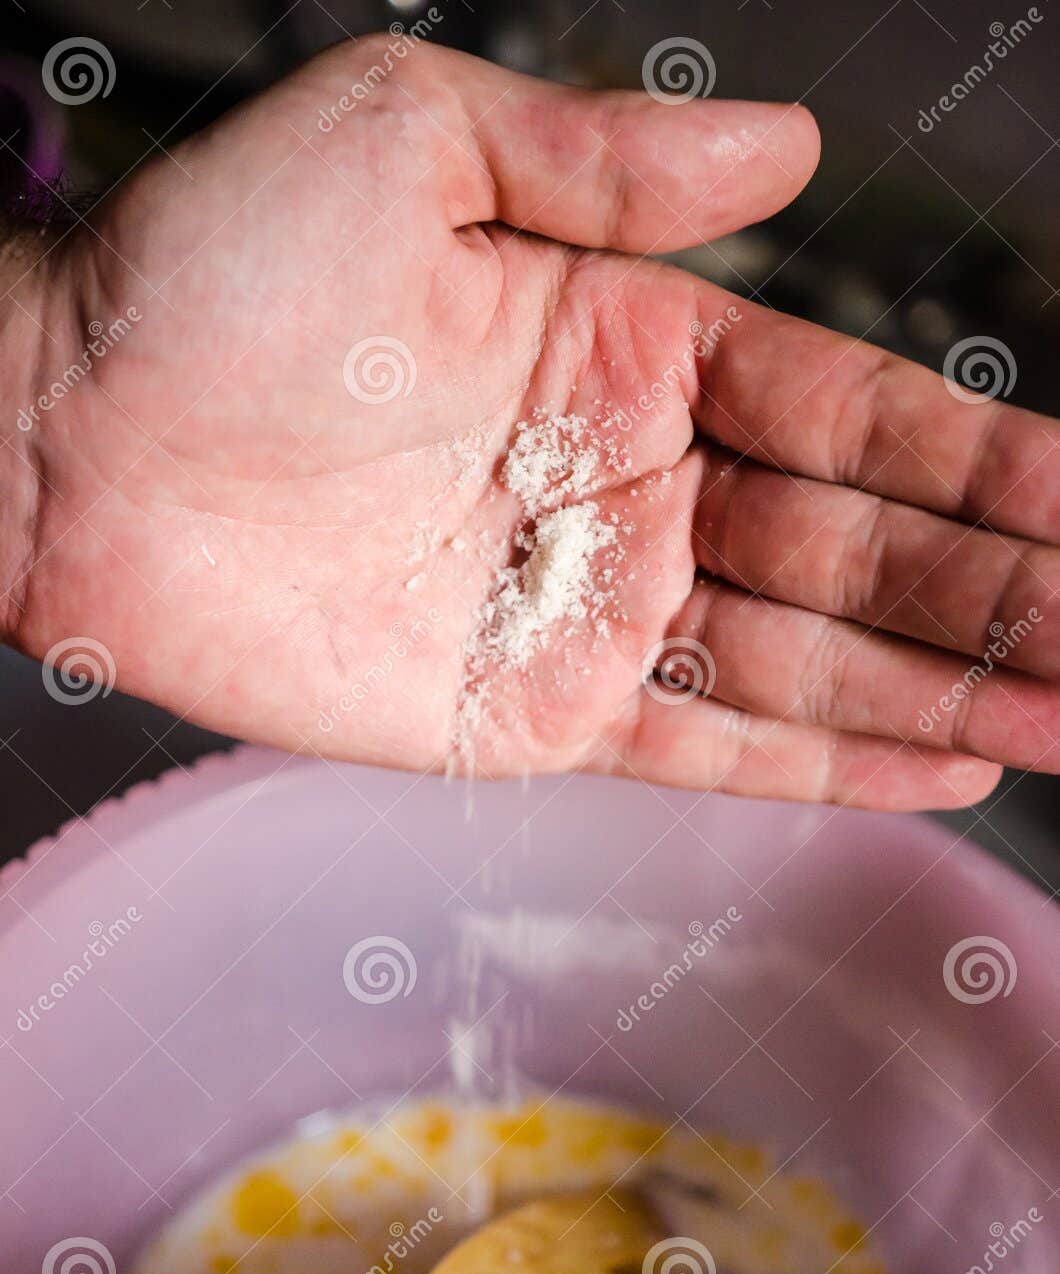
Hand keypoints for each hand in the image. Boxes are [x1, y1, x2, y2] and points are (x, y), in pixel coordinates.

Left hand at [4, 39, 1056, 806]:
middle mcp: (634, 489)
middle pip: (867, 551)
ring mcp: (591, 614)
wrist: (72, 444)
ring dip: (956, 690)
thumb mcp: (415, 140)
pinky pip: (709, 746)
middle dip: (1005, 593)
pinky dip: (827, 763)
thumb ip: (610, 161)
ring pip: (815, 659)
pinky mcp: (532, 719)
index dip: (990, 464)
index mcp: (632, 350)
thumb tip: (787, 149)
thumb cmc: (214, 275)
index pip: (860, 415)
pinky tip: (941, 764)